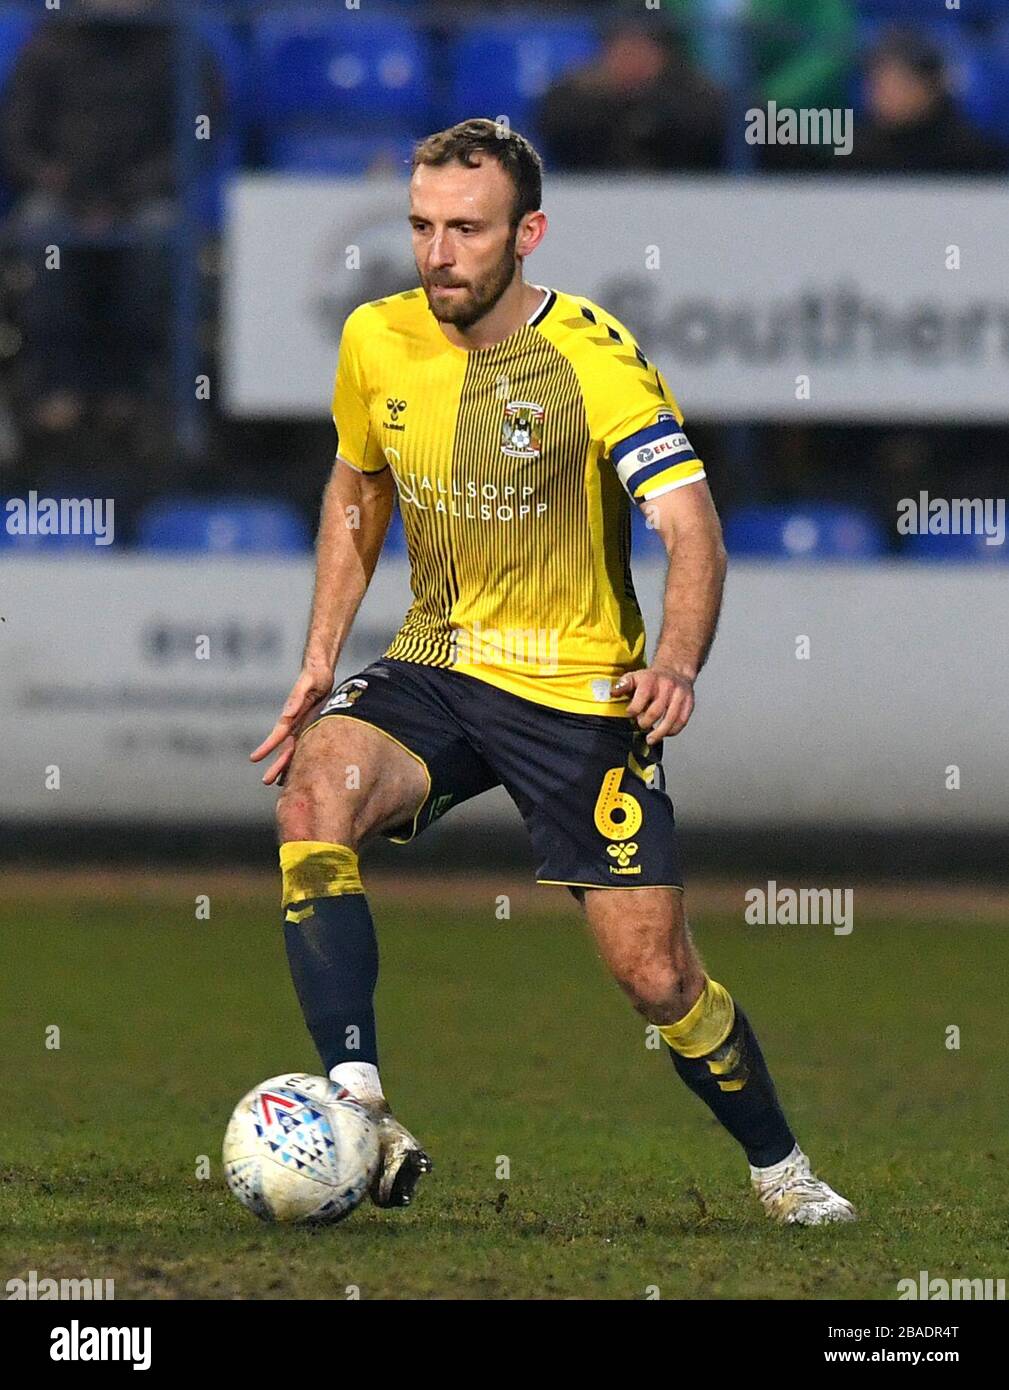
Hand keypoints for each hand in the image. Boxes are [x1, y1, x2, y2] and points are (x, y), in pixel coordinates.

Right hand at [250, 660, 333, 785]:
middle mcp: (294, 723)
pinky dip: (300, 757)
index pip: (278, 735)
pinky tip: (298, 768)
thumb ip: (297, 698)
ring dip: (285, 765)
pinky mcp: (311, 725)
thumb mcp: (307, 684)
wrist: (320, 671)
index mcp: (291, 715)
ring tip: (277, 783)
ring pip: (293, 750)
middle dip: (276, 765)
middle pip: (284, 747)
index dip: (267, 747)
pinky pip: (305, 745)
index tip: (253, 758)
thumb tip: (287, 714)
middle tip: (265, 782)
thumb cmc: (314, 676)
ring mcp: (302, 725)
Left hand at [612, 667, 694, 744]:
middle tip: (641, 725)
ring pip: (670, 719)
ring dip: (659, 733)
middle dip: (645, 722)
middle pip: (655, 711)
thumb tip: (613, 692)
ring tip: (650, 739)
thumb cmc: (652, 678)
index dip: (633, 710)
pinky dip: (672, 731)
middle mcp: (666, 686)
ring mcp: (679, 695)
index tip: (630, 714)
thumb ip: (623, 685)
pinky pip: (681, 721)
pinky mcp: (689, 702)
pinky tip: (665, 733)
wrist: (675, 670)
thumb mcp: (635, 676)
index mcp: (650, 680)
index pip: (641, 698)